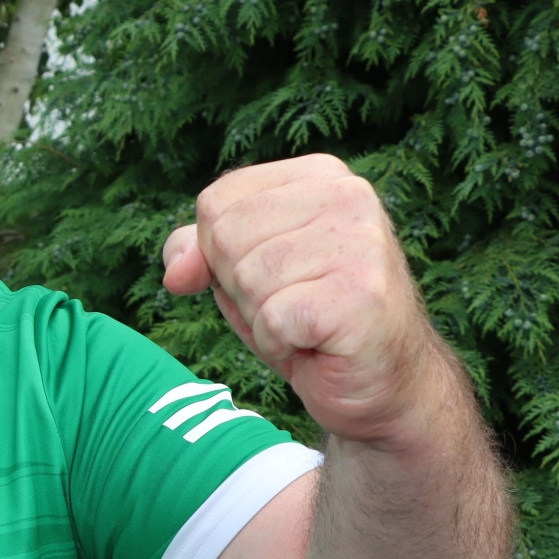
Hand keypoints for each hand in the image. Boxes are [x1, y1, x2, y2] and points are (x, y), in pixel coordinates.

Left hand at [161, 155, 446, 446]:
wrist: (383, 382)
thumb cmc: (307, 320)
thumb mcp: (241, 274)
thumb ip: (198, 253)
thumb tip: (176, 272)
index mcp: (319, 176)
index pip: (214, 201)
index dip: (218, 255)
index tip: (269, 276)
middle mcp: (348, 195)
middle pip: (224, 238)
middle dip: (240, 288)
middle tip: (291, 305)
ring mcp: (361, 242)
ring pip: (247, 280)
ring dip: (262, 319)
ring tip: (306, 324)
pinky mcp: (360, 293)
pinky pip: (273, 320)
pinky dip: (280, 344)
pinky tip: (316, 344)